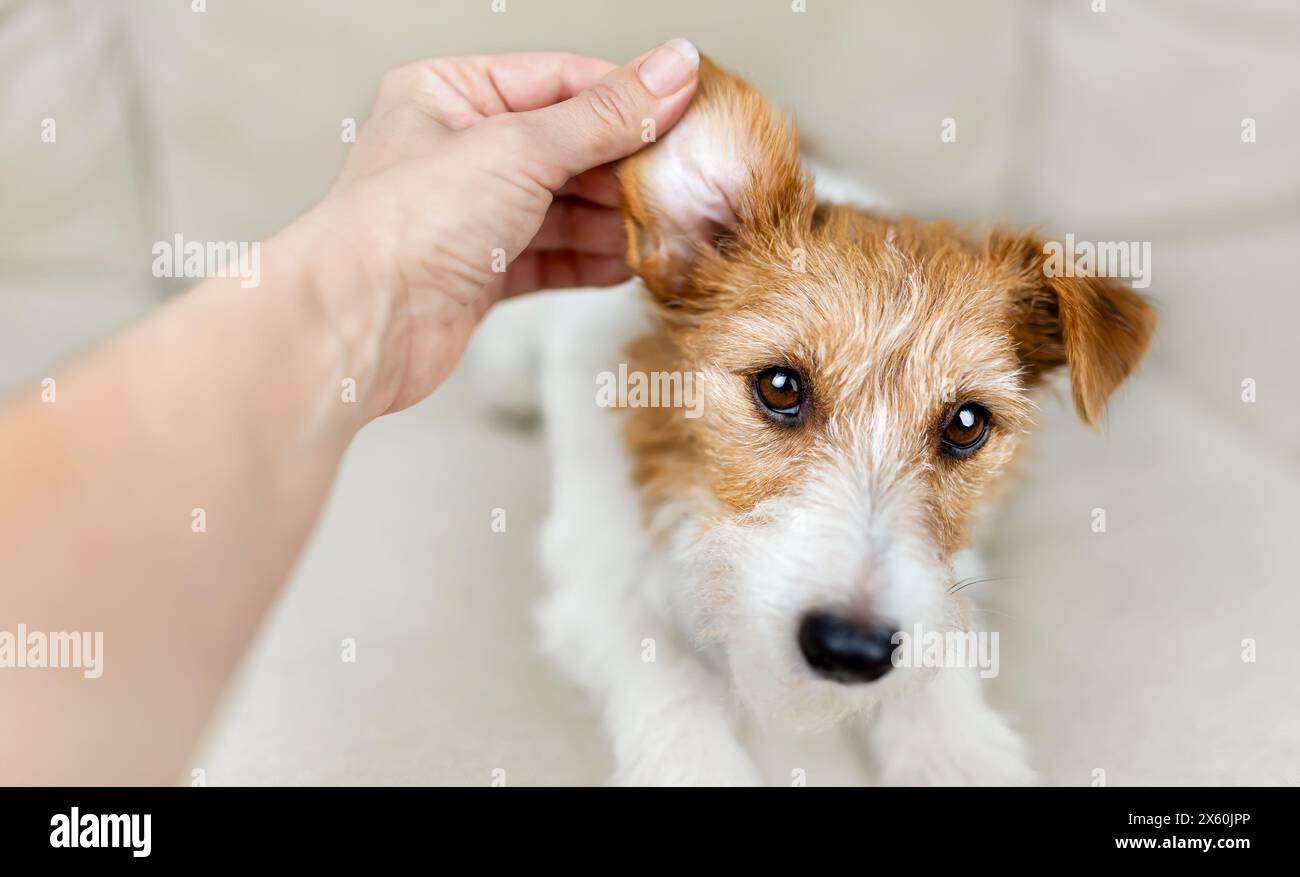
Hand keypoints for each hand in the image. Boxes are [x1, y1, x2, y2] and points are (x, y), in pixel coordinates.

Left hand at [299, 41, 699, 417]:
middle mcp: (458, 151)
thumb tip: (674, 68)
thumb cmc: (405, 222)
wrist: (358, 323)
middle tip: (685, 178)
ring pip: (563, 207)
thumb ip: (605, 115)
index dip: (627, 96)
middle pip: (567, 147)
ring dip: (615, 220)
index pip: (560, 81)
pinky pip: (551, 258)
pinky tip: (631, 263)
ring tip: (668, 225)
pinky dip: (591, 261)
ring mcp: (470, 215)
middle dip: (625, 167)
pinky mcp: (480, 274)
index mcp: (450, 94)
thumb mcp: (521, 148)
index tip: (688, 108)